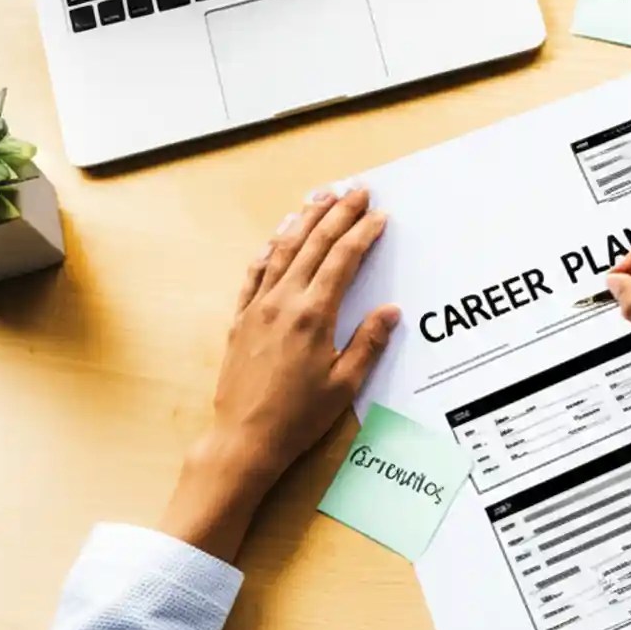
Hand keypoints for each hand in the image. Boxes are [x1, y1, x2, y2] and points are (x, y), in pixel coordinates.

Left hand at [160, 189, 397, 560]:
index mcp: (314, 314)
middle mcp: (283, 301)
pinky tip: (277, 239)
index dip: (363, 233)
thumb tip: (390, 311)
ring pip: (282, 250)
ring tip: (319, 197)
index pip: (342, 259)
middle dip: (337, 213)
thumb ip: (368, 342)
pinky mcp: (240, 319)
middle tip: (356, 190)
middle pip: (313, 244)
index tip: (379, 215)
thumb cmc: (297, 416)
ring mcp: (257, 307)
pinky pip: (254, 274)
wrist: (243, 438)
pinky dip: (268, 251)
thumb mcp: (344, 384)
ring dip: (303, 220)